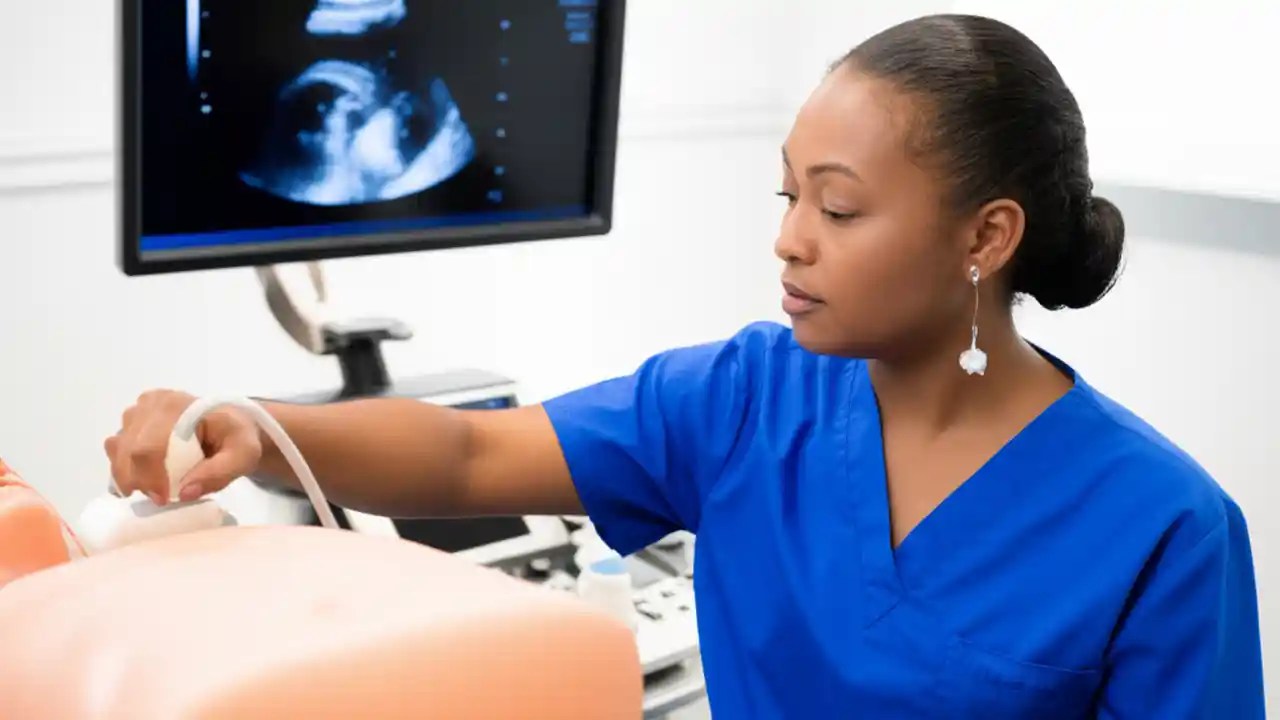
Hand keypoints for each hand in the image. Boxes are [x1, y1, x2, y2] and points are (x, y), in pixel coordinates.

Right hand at [105, 390, 262, 504]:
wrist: (230, 423)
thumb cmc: (236, 438)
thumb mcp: (244, 456)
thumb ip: (219, 473)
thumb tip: (184, 492)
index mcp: (179, 407)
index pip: (149, 446)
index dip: (150, 477)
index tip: (163, 498)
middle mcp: (151, 404)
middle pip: (127, 450)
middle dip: (139, 481)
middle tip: (161, 497)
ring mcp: (138, 411)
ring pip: (117, 450)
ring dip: (130, 475)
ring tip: (156, 485)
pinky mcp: (131, 421)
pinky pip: (115, 449)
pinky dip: (124, 469)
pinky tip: (143, 479)